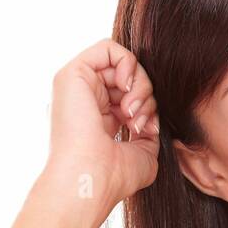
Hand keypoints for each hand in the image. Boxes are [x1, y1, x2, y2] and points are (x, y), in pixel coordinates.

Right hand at [42, 39, 160, 214]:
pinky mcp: (72, 73)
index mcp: (98, 119)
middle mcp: (86, 100)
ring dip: (140, 84)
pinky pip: (108, 48)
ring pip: (122, 64)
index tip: (148, 130)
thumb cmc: (114, 176)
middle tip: (140, 121)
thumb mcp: (143, 151)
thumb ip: (149, 129)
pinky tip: (127, 86)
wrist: (91, 179)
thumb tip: (154, 117)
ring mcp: (77, 86)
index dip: (148, 107)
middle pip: (129, 78)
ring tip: (133, 111)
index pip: (131, 96)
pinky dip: (128, 62)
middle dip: (146, 95)